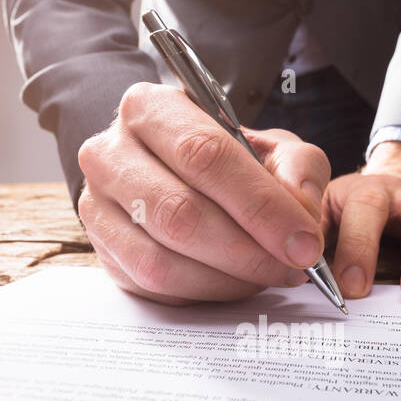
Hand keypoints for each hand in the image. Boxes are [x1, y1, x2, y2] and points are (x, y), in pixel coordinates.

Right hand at [76, 82, 328, 304]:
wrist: (177, 177)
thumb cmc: (226, 161)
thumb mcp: (271, 148)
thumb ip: (298, 170)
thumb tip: (301, 213)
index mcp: (150, 108)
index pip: (206, 156)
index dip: (261, 206)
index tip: (304, 244)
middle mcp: (110, 153)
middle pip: (180, 213)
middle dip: (248, 251)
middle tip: (292, 268)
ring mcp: (96, 206)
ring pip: (163, 260)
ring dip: (227, 279)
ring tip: (267, 275)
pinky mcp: (102, 251)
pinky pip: (154, 287)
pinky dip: (204, 292)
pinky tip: (234, 282)